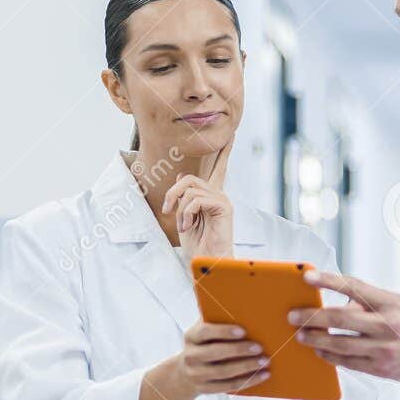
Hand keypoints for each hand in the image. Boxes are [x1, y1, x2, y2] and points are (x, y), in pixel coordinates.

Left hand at [162, 140, 233, 259]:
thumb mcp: (184, 217)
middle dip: (172, 193)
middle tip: (167, 211)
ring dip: (179, 208)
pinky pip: (197, 198)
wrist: (207, 263)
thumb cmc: (198, 246)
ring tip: (183, 225)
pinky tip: (188, 226)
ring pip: (190, 188)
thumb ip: (184, 196)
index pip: (218, 169)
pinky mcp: (224, 206)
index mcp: (210, 197)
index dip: (225, 153)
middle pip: (189, 178)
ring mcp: (222, 200)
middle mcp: (218, 195)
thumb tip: (182, 173)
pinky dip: (187, 212)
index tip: (232, 136)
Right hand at [171, 319, 268, 396]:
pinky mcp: (205, 389)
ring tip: (264, 361)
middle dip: (239, 350)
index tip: (243, 331)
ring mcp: (196, 375)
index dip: (223, 331)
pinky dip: (248, 381)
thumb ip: (217, 321)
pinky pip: (229, 386)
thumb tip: (246, 311)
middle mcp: (191, 356)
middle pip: (215, 353)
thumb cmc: (204, 345)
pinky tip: (263, 375)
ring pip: (223, 372)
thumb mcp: (204, 332)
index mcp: (191, 337)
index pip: (205, 332)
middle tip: (259, 347)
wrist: (185, 372)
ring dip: (247, 367)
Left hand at [288, 270, 399, 382]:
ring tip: (301, 336)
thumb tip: (338, 301)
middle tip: (294, 316)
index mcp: (390, 303)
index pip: (354, 287)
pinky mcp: (381, 369)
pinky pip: (348, 363)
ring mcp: (383, 349)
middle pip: (341, 319)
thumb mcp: (399, 302)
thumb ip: (370, 301)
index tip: (308, 276)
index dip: (329, 281)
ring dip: (316, 340)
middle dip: (312, 317)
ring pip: (340, 344)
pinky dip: (331, 356)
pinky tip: (320, 352)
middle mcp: (386, 325)